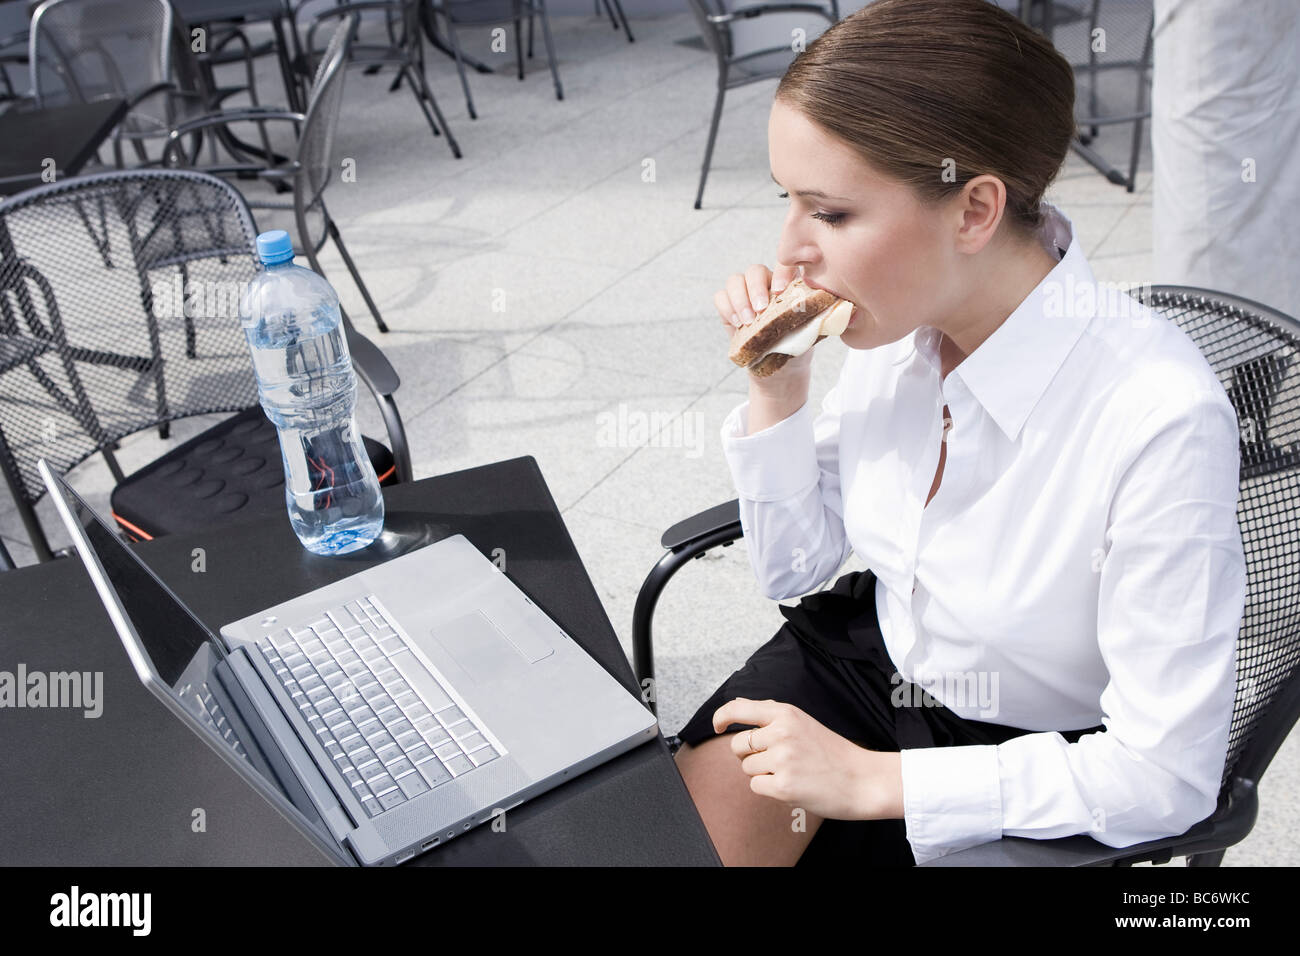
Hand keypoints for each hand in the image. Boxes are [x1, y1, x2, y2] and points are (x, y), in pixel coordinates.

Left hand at [712, 697, 903, 820]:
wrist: (862, 779)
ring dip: (762, 773)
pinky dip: (768, 790)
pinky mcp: (783, 786)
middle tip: (775, 760)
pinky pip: (755, 787)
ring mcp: (782, 759)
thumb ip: (771, 715)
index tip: (718, 726)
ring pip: (746, 768)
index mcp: (785, 714)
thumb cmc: (832, 752)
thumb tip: (737, 707)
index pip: (738, 708)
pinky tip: (792, 785)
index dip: (721, 717)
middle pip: (738, 746)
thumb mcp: (803, 722)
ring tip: (790, 772)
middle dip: (749, 755)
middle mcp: (781, 733)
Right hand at [714, 263, 813, 382]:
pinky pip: (721, 297)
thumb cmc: (798, 346)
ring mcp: (745, 295)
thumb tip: (831, 310)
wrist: (781, 369)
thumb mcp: (811, 332)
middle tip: (761, 310)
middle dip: (756, 288)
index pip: (782, 265)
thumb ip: (816, 318)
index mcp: (787, 284)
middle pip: (755, 270)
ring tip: (748, 321)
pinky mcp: (729, 308)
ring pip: (735, 280)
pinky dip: (726, 307)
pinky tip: (737, 323)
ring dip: (740, 299)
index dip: (780, 272)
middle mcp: (765, 285)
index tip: (780, 291)